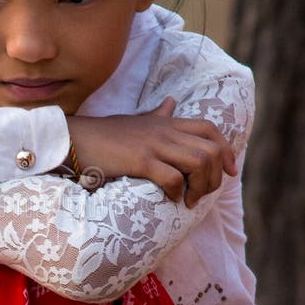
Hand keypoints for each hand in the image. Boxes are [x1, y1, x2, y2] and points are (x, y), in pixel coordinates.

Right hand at [66, 98, 236, 207]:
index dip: (226, 150)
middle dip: (216, 177)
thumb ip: (157, 115)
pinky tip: (171, 198)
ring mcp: (153, 145)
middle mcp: (164, 131)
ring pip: (199, 163)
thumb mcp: (136, 121)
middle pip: (210, 150)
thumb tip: (172, 103)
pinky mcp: (140, 160)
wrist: (75, 139)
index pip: (209, 129)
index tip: (230, 172)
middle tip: (203, 194)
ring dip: (201, 187)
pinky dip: (178, 192)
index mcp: (166, 123)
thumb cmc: (104, 135)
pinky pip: (172, 177)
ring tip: (189, 201)